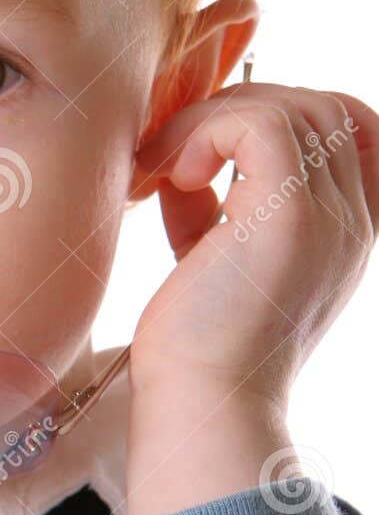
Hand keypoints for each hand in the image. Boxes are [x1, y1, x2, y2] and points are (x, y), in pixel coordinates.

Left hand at [129, 79, 378, 412]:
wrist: (203, 409)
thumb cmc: (195, 352)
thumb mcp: (218, 267)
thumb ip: (217, 213)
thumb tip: (187, 170)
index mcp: (344, 236)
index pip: (349, 130)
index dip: (281, 117)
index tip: (209, 153)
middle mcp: (351, 224)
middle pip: (319, 107)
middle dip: (238, 110)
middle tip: (172, 152)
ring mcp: (330, 218)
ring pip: (292, 106)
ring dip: (213, 120)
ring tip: (163, 168)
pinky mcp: (288, 217)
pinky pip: (259, 123)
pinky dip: (205, 132)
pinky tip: (170, 177)